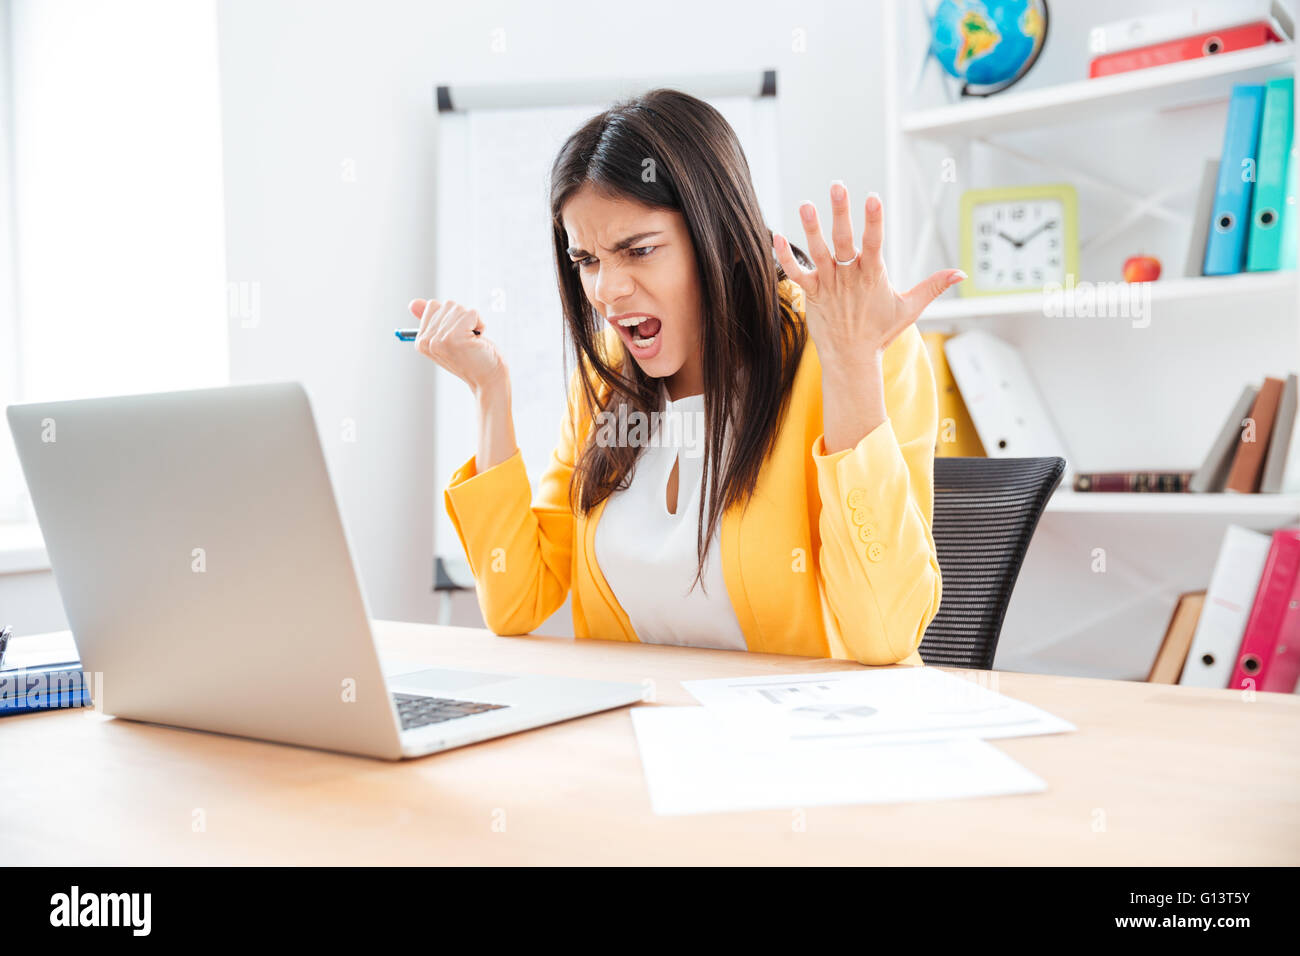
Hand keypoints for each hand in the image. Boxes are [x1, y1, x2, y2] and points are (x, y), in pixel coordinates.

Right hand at [408, 298, 507, 394]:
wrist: (488, 379)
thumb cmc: (473, 357)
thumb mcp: (449, 336)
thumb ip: (433, 320)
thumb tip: (413, 303)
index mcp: (421, 341)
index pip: (433, 306)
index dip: (452, 317)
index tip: (458, 336)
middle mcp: (426, 341)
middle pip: (447, 305)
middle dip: (463, 318)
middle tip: (467, 340)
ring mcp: (438, 340)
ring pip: (459, 308)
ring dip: (472, 322)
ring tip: (472, 341)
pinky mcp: (454, 338)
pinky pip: (471, 313)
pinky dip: (480, 323)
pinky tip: (478, 341)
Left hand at [773, 182, 965, 376]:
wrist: (851, 359)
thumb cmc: (880, 332)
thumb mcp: (910, 307)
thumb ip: (933, 286)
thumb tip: (961, 273)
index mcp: (873, 276)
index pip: (875, 243)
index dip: (873, 221)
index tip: (872, 198)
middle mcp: (849, 277)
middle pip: (844, 240)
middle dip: (841, 212)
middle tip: (838, 185)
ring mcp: (829, 285)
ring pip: (818, 253)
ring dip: (811, 228)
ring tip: (805, 204)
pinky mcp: (812, 294)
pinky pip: (796, 273)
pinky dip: (786, 257)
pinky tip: (776, 236)